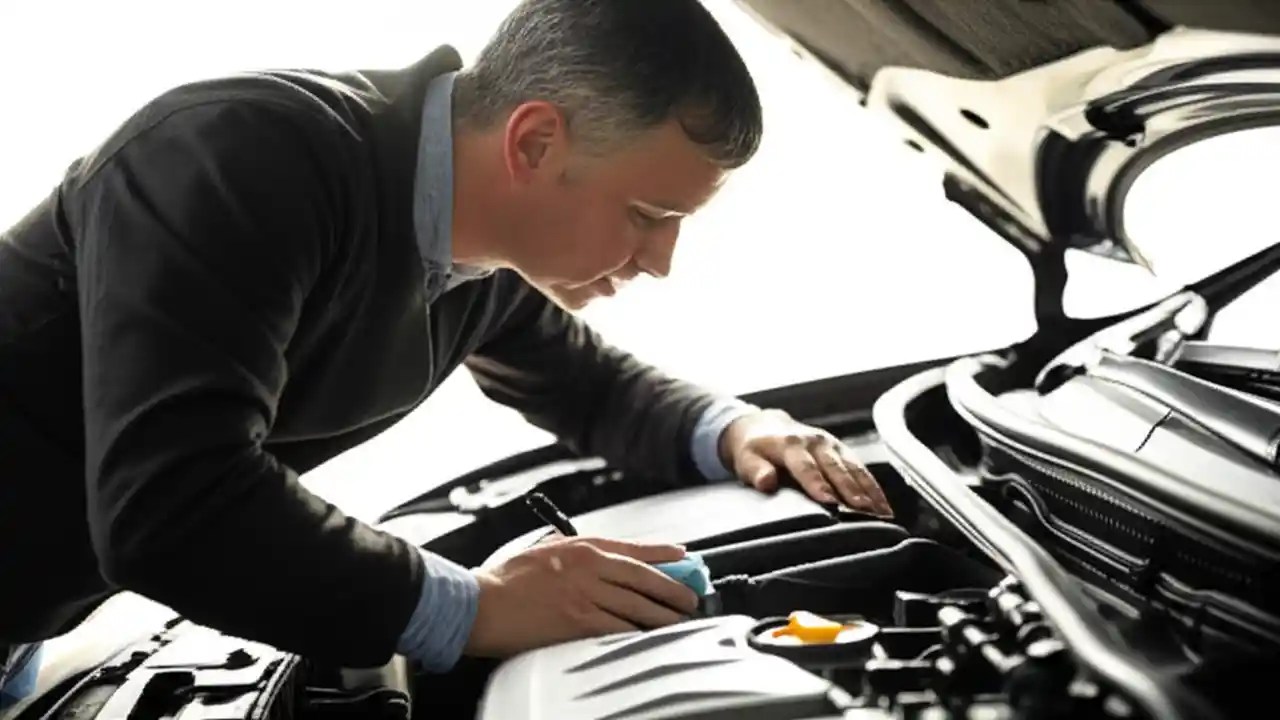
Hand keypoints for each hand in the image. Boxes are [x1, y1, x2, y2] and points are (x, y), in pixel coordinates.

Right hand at [463, 536, 698, 658]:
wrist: (482, 603)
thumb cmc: (506, 579)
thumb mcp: (546, 549)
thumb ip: (575, 551)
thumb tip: (603, 558)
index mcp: (581, 548)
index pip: (633, 548)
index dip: (663, 553)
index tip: (683, 557)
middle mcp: (589, 568)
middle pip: (645, 578)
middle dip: (673, 588)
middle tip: (691, 597)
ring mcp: (586, 596)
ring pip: (638, 606)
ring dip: (664, 615)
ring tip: (680, 621)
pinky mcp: (580, 623)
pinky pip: (620, 630)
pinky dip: (639, 634)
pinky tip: (652, 638)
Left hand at [720, 409, 892, 516]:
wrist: (766, 426)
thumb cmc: (755, 448)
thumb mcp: (746, 459)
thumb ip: (755, 471)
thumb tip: (766, 482)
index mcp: (790, 444)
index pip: (806, 467)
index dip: (818, 484)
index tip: (830, 502)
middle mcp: (815, 442)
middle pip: (836, 468)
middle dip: (852, 489)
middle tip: (865, 511)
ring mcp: (832, 445)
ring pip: (854, 468)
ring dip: (869, 491)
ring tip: (882, 513)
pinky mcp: (843, 450)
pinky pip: (861, 469)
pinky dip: (874, 488)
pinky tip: (884, 506)